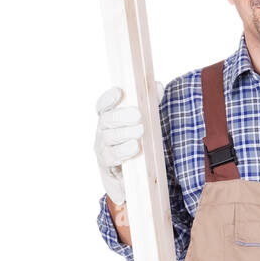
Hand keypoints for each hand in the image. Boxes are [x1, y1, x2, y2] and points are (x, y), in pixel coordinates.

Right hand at [94, 82, 163, 204]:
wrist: (131, 175)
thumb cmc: (135, 142)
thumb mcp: (145, 121)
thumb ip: (151, 102)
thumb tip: (157, 85)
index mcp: (108, 118)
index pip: (103, 105)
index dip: (109, 98)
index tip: (119, 92)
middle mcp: (102, 131)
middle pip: (106, 120)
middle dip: (121, 116)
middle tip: (138, 114)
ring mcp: (103, 148)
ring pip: (109, 138)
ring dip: (124, 133)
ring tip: (141, 130)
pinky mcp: (107, 164)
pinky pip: (112, 157)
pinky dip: (123, 152)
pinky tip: (135, 148)